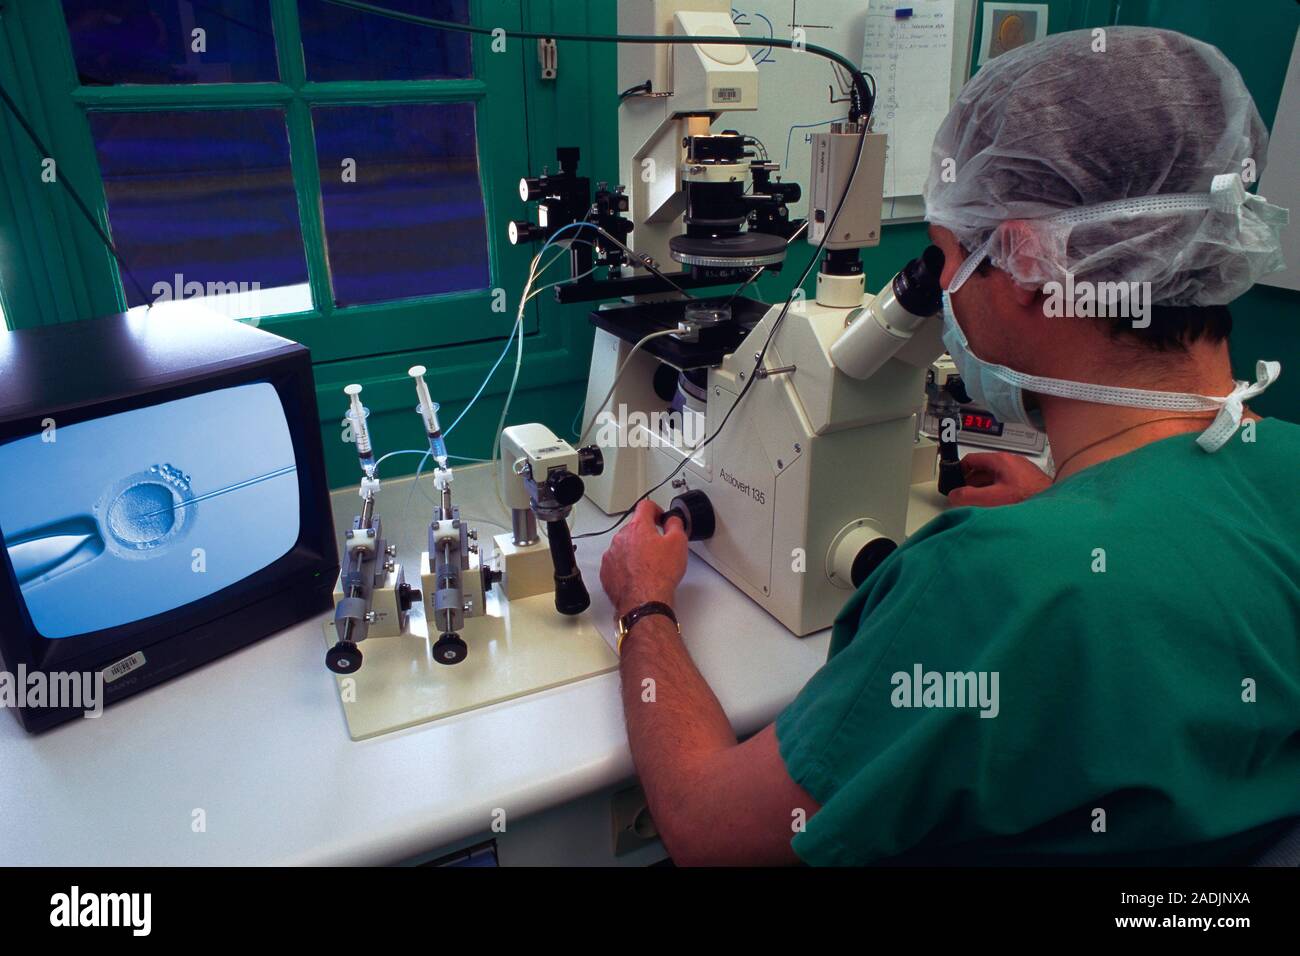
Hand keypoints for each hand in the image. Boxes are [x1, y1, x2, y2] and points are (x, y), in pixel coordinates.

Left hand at [600, 500, 687, 617]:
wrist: (644, 601)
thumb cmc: (659, 575)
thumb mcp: (678, 543)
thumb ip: (676, 524)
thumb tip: (672, 519)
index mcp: (638, 528)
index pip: (645, 506)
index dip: (655, 509)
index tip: (659, 517)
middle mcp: (621, 538)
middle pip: (633, 528)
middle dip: (645, 534)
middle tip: (658, 547)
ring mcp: (611, 555)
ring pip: (624, 546)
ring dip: (634, 551)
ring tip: (649, 565)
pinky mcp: (607, 572)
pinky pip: (616, 563)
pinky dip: (625, 566)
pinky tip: (637, 575)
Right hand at [948, 451, 1050, 506]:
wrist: (1054, 506)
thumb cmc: (1029, 498)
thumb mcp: (992, 498)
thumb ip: (969, 496)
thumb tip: (954, 496)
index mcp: (1000, 460)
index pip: (971, 459)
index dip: (958, 470)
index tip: (953, 481)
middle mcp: (1011, 461)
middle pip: (982, 468)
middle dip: (970, 482)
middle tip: (963, 495)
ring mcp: (1020, 470)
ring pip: (994, 476)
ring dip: (984, 488)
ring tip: (978, 502)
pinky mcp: (1028, 480)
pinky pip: (1006, 482)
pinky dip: (997, 491)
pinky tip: (997, 504)